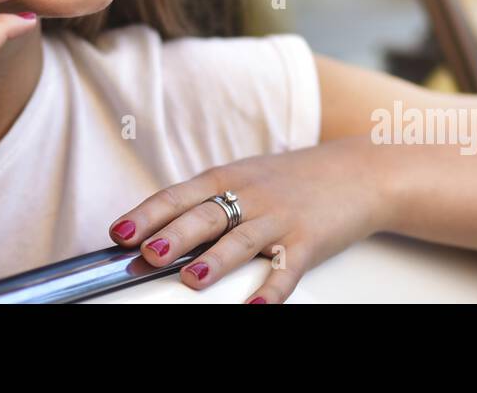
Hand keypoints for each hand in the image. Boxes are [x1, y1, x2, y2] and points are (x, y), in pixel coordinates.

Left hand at [107, 138, 385, 303]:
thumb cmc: (292, 178)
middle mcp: (250, 196)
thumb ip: (207, 199)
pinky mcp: (308, 240)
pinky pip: (287, 269)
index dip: (147, 214)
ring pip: (242, 241)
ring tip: (191, 278)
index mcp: (227, 178)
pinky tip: (255, 306)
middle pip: (205, 216)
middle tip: (146, 253)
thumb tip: (159, 227)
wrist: (357, 171)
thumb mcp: (245, 176)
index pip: (178, 195)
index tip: (119, 233)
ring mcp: (279, 218)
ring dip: (215, 260)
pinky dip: (271, 289)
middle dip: (173, 235)